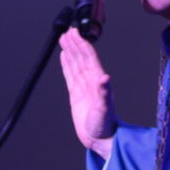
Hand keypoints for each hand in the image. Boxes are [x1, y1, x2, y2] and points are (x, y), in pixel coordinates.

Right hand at [58, 29, 117, 158]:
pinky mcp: (77, 95)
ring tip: (64, 39)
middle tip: (67, 31)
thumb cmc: (106, 126)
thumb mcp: (105, 110)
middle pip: (81, 57)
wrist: (102, 139)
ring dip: (70, 51)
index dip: (81, 44)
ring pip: (75, 64)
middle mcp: (91, 81)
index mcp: (97, 81)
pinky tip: (64, 57)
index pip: (88, 58)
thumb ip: (104, 93)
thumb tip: (105, 78)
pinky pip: (70, 76)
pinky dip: (67, 65)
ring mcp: (84, 87)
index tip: (74, 33)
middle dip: (74, 43)